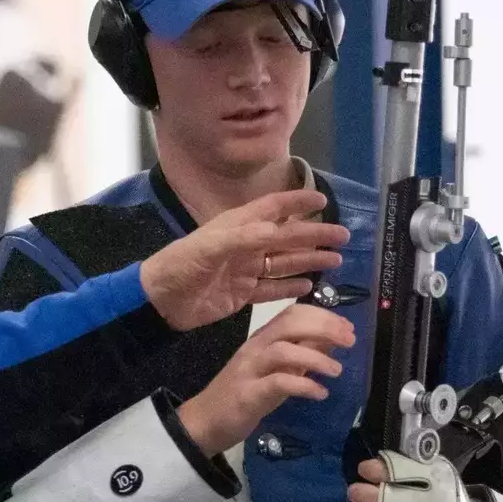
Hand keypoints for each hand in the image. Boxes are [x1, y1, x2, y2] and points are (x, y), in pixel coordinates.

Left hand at [139, 189, 349, 330]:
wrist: (160, 301)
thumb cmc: (180, 266)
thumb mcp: (209, 248)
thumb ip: (242, 238)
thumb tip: (275, 230)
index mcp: (237, 226)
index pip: (273, 209)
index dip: (296, 203)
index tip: (322, 200)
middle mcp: (246, 245)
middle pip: (287, 237)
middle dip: (314, 235)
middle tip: (342, 236)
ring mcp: (245, 270)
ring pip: (284, 263)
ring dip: (309, 260)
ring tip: (335, 260)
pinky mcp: (242, 294)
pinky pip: (272, 289)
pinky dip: (290, 287)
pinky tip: (309, 285)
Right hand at [176, 305, 354, 455]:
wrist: (205, 421)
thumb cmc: (245, 393)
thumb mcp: (278, 370)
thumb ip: (302, 353)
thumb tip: (333, 340)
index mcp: (263, 338)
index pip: (292, 313)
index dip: (324, 316)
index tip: (347, 327)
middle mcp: (255, 348)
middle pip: (290, 324)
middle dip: (324, 328)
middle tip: (350, 342)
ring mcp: (250, 370)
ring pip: (284, 351)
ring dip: (316, 358)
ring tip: (337, 371)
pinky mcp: (248, 394)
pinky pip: (279, 383)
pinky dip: (304, 386)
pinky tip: (320, 393)